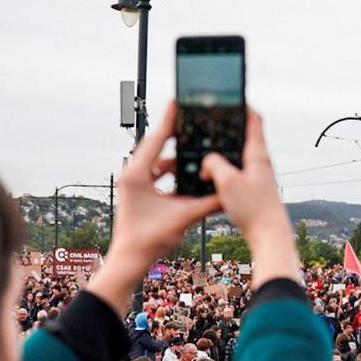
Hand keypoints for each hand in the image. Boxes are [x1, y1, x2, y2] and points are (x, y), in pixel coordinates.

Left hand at [86, 102, 217, 314]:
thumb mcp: (184, 217)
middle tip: (190, 116)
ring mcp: (134, 182)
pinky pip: (156, 172)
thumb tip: (231, 191)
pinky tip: (185, 168)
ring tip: (191, 140)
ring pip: (157, 159)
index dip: (170, 120)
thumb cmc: (150, 240)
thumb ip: (209, 203)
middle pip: (156, 145)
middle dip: (174, 132)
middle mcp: (132, 174)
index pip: (156, 139)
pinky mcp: (138, 192)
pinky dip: (171, 168)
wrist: (129, 260)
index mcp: (137, 174)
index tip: (179, 101)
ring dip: (174, 152)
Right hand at [197, 106, 301, 291]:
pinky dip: (222, 171)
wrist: (269, 235)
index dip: (241, 105)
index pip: (253, 119)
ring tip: (203, 155)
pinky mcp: (253, 189)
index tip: (229, 96)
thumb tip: (208, 161)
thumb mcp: (227, 182)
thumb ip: (214, 164)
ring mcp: (257, 176)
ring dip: (221, 154)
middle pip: (242, 137)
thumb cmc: (254, 209)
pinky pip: (234, 173)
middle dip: (225, 131)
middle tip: (208, 124)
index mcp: (257, 154)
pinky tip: (209, 178)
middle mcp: (260, 162)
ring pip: (236, 157)